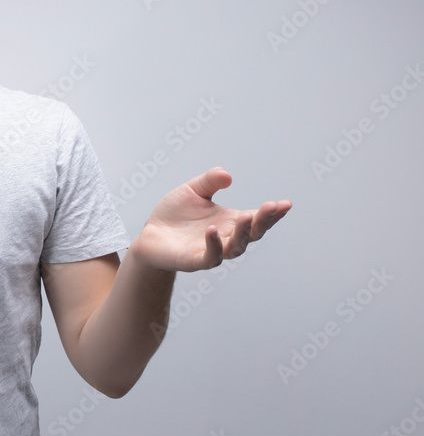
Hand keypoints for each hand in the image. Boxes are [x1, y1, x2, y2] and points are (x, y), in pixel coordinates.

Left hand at [130, 167, 291, 272]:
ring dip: (242, 233)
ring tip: (245, 217)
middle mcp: (226, 237)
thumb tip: (227, 175)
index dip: (272, 213)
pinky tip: (212, 230)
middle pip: (253, 233)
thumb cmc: (175, 215)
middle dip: (264, 221)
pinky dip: (214, 244)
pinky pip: (210, 257)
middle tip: (272, 206)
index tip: (286, 203)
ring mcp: (212, 251)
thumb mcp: (193, 190)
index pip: (257, 218)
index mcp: (230, 221)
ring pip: (235, 248)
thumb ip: (209, 181)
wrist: (150, 235)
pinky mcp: (194, 260)